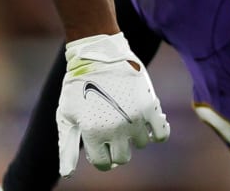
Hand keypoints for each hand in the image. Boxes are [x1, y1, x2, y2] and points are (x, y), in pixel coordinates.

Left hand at [56, 32, 169, 175]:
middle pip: (123, 158)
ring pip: (141, 144)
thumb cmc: (78, 86)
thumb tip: (67, 174)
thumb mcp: (66, 115)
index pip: (104, 164)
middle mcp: (115, 129)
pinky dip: (157, 133)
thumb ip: (67, 146)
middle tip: (112, 131)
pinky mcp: (150, 107)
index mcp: (93, 133)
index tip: (100, 145)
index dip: (101, 157)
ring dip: (133, 135)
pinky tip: (145, 122)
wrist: (97, 55)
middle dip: (116, 148)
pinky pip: (162, 135)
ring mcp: (134, 119)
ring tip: (122, 115)